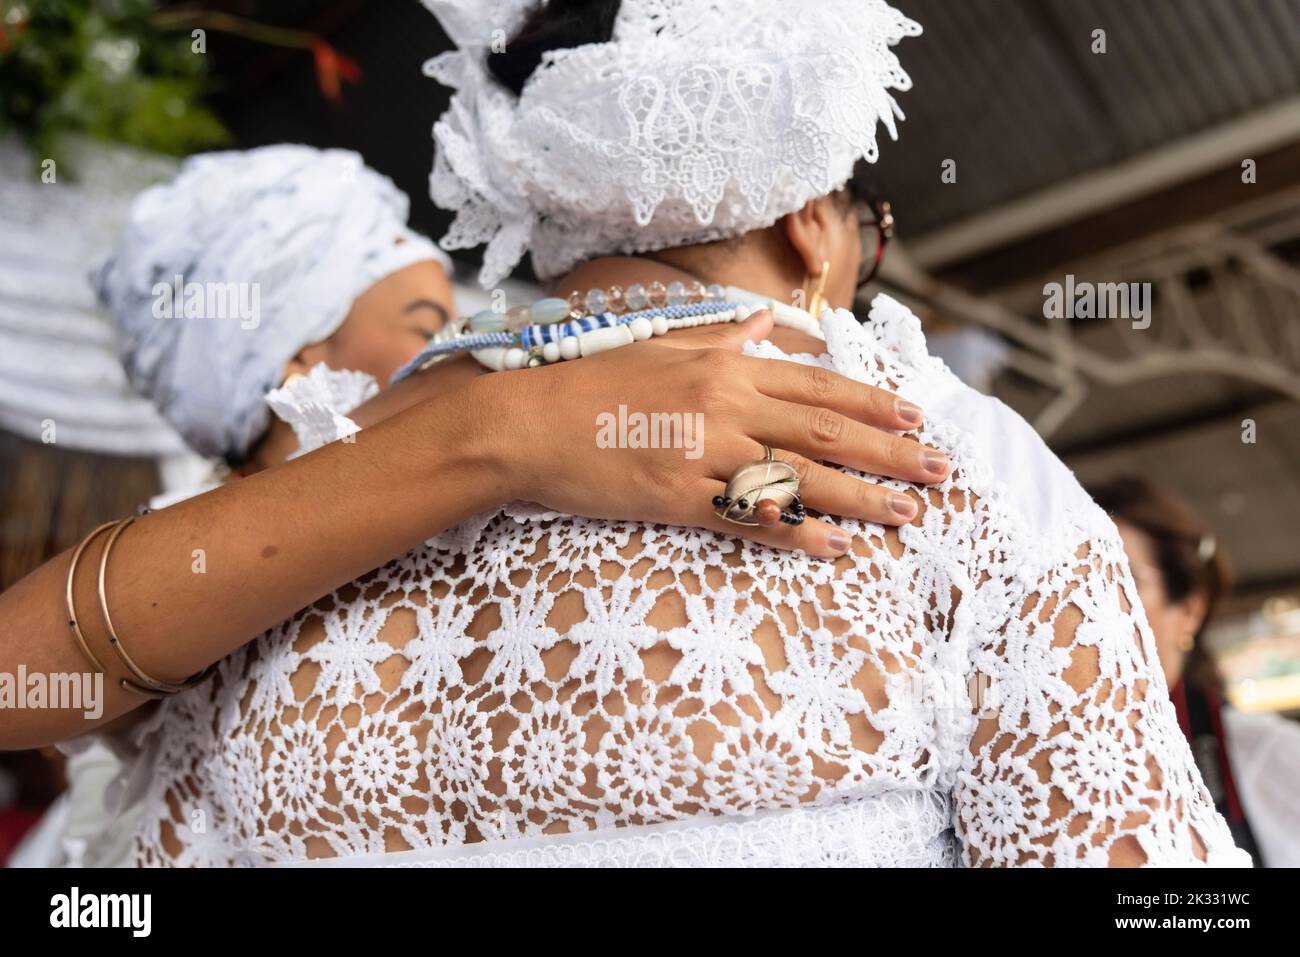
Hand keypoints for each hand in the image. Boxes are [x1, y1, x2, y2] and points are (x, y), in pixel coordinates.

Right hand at [472, 310, 949, 556]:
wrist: (524, 422)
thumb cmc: (589, 383)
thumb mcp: (660, 346)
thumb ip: (720, 338)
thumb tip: (765, 326)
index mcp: (724, 365)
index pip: (818, 383)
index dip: (875, 403)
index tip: (916, 418)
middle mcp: (725, 404)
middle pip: (826, 429)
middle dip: (891, 453)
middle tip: (941, 471)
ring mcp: (704, 452)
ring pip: (801, 477)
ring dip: (861, 498)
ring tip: (908, 513)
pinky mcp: (678, 497)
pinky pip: (749, 517)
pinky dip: (795, 532)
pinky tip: (835, 545)